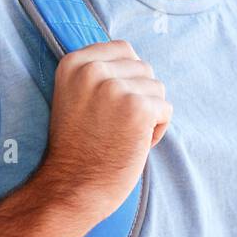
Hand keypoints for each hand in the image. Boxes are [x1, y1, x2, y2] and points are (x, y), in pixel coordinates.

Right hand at [37, 39, 170, 220]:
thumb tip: (138, 61)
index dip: (128, 77)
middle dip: (139, 96)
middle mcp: (92, 70)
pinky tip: (134, 144)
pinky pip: (165, 109)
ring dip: (149, 113)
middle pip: (143, 68)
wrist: (71, 187)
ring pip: (157, 88)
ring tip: (123, 135)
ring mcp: (115, 88)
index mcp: (74, 63)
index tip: (112, 105)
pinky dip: (157, 130)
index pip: (123, 49)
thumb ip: (99, 72)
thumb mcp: (75, 96)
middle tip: (115, 126)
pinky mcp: (137, 108)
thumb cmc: (79, 146)